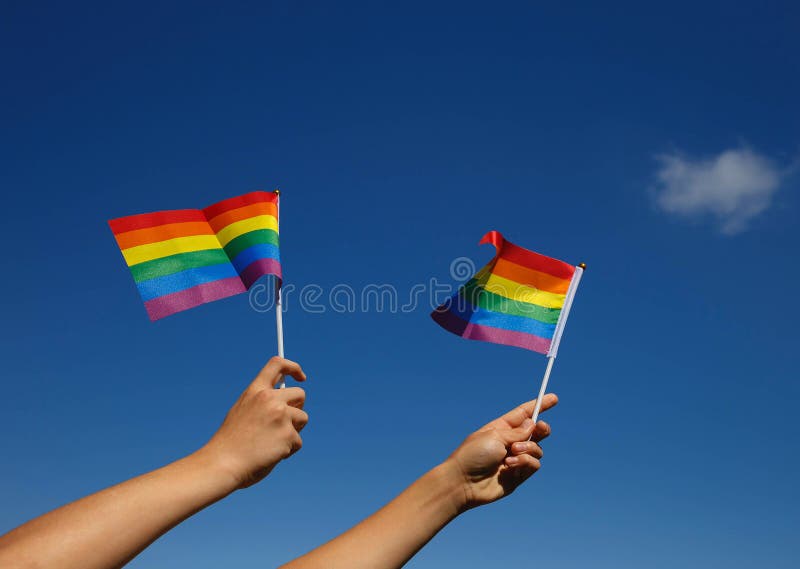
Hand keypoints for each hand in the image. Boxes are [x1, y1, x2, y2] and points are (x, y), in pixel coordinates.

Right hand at [198, 357, 307, 488]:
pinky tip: (271, 454)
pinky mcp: (288, 434)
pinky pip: (298, 441)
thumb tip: (285, 401)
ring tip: (273, 442)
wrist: (223, 463)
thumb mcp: (242, 412)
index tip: (301, 377)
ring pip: (303, 418)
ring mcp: (281, 415)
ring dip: (294, 431)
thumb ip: (261, 403)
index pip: (277, 364)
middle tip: (287, 422)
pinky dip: (288, 450)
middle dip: (298, 407)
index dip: (293, 367)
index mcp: (255, 391)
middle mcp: (270, 399)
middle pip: (300, 394)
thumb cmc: (231, 443)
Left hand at [446, 394, 556, 508]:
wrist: (463, 483)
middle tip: (540, 428)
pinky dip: (526, 462)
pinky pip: (534, 464)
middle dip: (542, 428)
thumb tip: (533, 424)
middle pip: (535, 431)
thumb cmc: (473, 455)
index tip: (554, 398)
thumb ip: (517, 432)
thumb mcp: (495, 436)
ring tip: (513, 452)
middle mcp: (509, 442)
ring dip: (528, 448)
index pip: (523, 413)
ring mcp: (515, 459)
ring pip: (537, 449)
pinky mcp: (518, 475)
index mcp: (501, 428)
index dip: (538, 405)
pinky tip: (510, 465)